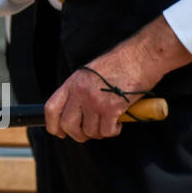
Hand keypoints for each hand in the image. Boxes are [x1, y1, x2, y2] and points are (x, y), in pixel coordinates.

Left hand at [43, 17, 191, 141]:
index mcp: (72, 83)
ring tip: (109, 123)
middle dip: (78, 135)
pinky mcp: (111, 109)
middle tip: (89, 133)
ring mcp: (94, 101)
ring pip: (90, 131)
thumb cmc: (119, 63)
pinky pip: (107, 131)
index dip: (52, 125)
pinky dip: (114, 131)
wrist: (140, 57)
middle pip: (68, 125)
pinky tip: (119, 122)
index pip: (51, 108)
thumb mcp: (89, 73)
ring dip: (100, 132)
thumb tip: (76, 111)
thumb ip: (79, 90)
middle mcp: (79, 92)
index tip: (59, 132)